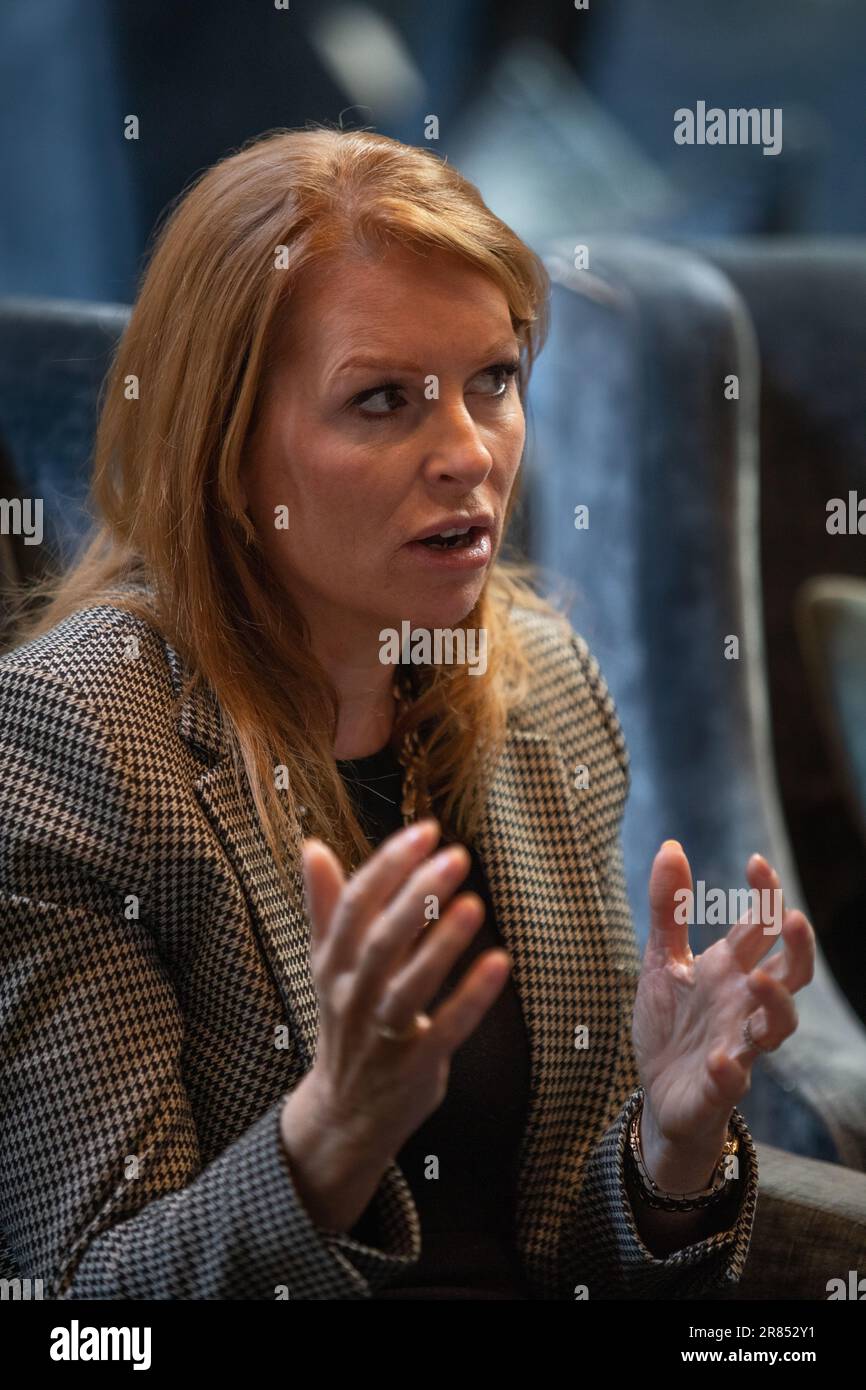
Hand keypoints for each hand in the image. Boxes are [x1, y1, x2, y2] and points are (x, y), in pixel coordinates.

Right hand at [282, 819, 510, 1228]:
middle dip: (416, 895)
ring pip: (408, 987)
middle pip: (380, 941)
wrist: (344, 1114)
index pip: (355, 906)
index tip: (426, 830)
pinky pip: (445, 1030)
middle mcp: (352, 996)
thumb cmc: (347, 1022)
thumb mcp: (328, 966)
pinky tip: (501, 962)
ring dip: (441, 945)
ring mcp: (380, 1035)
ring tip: (475, 904)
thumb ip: (327, 907)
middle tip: (456, 856)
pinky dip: (472, 998)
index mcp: (332, 964)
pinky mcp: (413, 1067)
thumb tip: (311, 846)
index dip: (389, 865)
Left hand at [633, 841, 815, 1188]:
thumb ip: (669, 909)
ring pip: (776, 1026)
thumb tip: (672, 845)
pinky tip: (719, 1061)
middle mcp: (742, 1004)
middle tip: (791, 918)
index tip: (757, 861)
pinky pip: (733, 1081)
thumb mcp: (662, 960)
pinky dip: (729, 1071)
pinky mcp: (718, 1086)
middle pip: (789, 974)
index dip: (766, 894)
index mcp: (730, 970)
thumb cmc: (671, 1025)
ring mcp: (735, 1044)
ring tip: (758, 979)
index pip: (760, 926)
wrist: (658, 1094)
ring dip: (775, 1002)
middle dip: (796, 947)